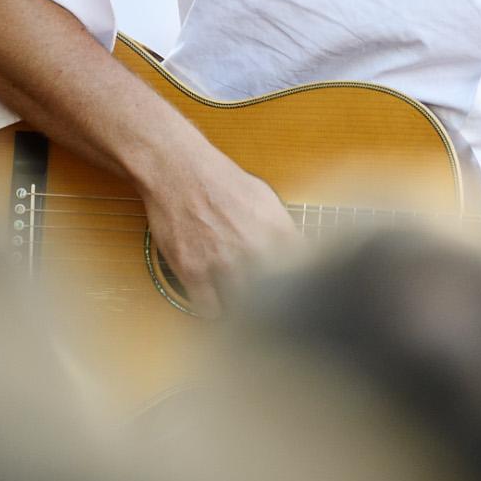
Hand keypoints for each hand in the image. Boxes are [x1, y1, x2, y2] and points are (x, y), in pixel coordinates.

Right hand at [138, 143, 299, 314]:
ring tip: (238, 302)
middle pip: (274, 301)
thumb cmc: (220, 181)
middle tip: (264, 304)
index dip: (298, 291)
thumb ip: (284, 231)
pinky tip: (214, 299)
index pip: (302, 278)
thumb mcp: (265, 199)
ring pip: (242, 310)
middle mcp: (254, 250)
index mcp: (278, 232)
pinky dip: (213, 309)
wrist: (177, 169)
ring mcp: (222, 263)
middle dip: (271, 305)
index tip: (293, 296)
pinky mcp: (193, 272)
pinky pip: (209, 310)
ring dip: (242, 310)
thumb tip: (299, 254)